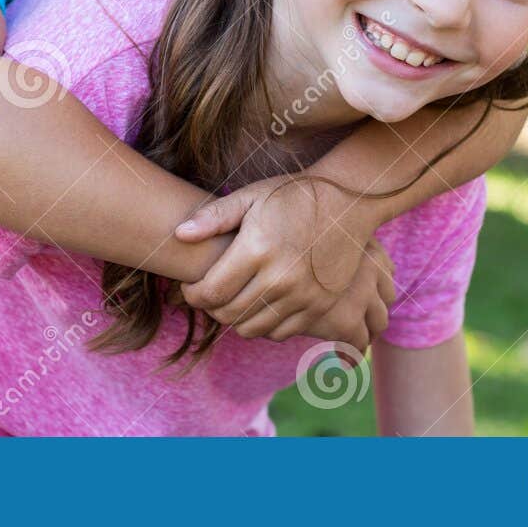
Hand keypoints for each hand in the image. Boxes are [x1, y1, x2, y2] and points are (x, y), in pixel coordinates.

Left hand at [176, 175, 388, 345]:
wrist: (348, 203)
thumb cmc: (293, 195)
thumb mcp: (251, 197)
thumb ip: (213, 217)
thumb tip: (178, 234)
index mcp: (257, 249)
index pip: (211, 292)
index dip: (192, 294)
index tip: (190, 285)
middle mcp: (280, 278)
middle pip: (228, 314)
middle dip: (210, 307)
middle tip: (209, 292)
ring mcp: (303, 296)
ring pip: (251, 329)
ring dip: (235, 319)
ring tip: (232, 298)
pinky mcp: (320, 307)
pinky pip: (279, 332)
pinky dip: (263, 325)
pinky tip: (259, 304)